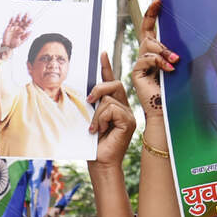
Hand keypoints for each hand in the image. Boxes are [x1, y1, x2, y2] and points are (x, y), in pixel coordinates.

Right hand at [0, 13, 30, 53]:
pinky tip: (13, 17)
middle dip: (25, 17)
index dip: (29, 22)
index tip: (31, 19)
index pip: (26, 25)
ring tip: (20, 13)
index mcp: (22, 31)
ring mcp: (13, 27)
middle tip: (27, 13)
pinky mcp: (8, 28)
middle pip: (22, 22)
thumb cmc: (14, 44)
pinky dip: (11, 20)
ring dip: (18, 17)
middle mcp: (18, 28)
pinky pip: (10, 23)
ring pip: (16, 21)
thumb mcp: (21, 41)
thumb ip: (26, 36)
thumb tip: (31, 31)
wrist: (7, 46)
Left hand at [88, 50, 134, 167]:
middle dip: (98, 89)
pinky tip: (100, 131)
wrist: (100, 163)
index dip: (107, 67)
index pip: (111, 82)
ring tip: (95, 128)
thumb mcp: (90, 119)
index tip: (102, 53)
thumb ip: (92, 105)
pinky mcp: (129, 122)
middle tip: (88, 99)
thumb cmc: (93, 144)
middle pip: (114, 85)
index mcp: (115, 105)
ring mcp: (129, 114)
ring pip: (109, 100)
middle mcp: (124, 107)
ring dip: (96, 114)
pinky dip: (101, 120)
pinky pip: (111, 110)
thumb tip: (87, 92)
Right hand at [129, 0, 177, 123]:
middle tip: (173, 50)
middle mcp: (145, 56)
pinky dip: (159, 62)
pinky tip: (169, 69)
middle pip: (148, 36)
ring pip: (148, 46)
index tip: (158, 0)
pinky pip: (146, 59)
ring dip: (163, 52)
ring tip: (174, 62)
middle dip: (161, 40)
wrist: (166, 109)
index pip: (149, 28)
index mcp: (154, 52)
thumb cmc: (175, 89)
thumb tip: (184, 40)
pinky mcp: (137, 72)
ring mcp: (140, 64)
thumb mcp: (177, 65)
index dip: (151, 13)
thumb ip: (175, 52)